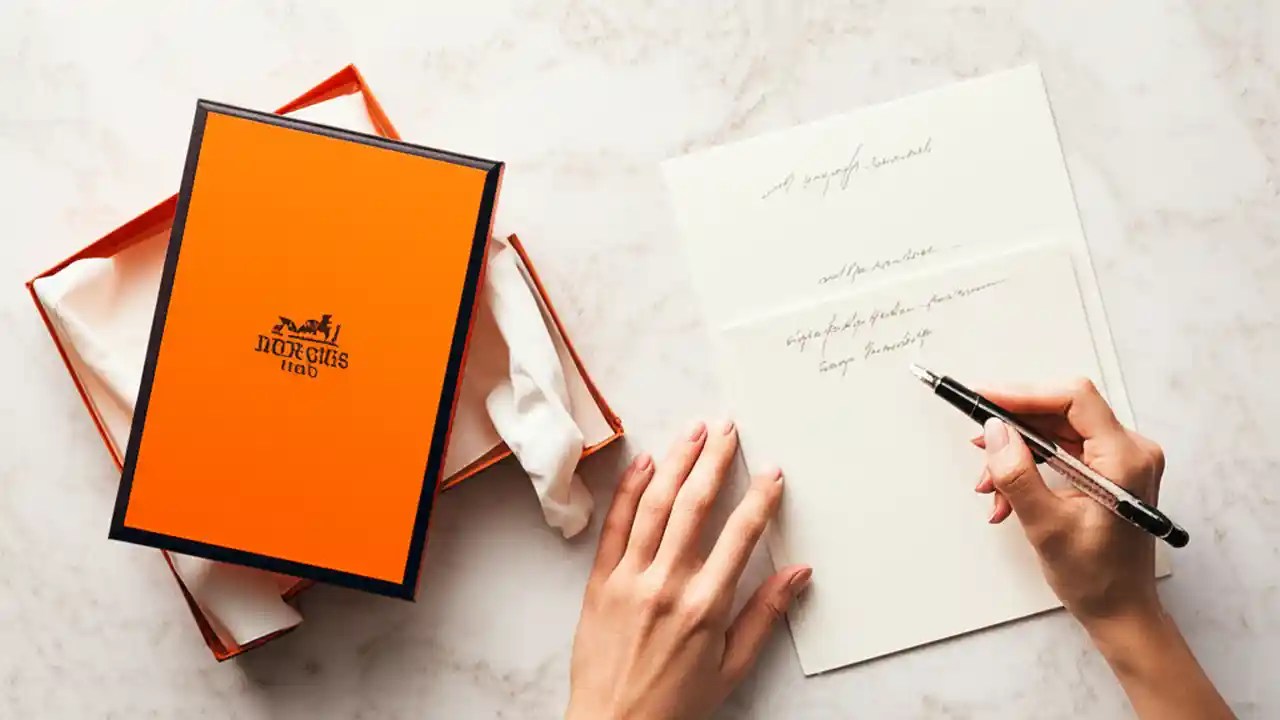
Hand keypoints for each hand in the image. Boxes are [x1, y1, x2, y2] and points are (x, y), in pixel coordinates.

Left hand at [566, 421, 810, 719]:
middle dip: (715, 461)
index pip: (740, 536)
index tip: (771, 471)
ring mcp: (629, 579)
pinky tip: (645, 463)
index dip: (759, 498)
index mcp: (705, 606)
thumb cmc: (675, 703)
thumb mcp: (731, 667)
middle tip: (728, 428)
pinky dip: (629, 490)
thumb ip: (765, 615)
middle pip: (694, 506)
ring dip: (676, 462)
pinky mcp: (599, 582)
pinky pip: (614, 526)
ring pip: (654, 506)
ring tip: (693, 431)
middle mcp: (666, 584)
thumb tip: (800, 574)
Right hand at [972, 378, 1164, 627]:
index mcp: (1125, 459)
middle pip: (1062, 411)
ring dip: (1017, 452)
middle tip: (979, 442)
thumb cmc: (1097, 578)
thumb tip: (994, 431)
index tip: (984, 399)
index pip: (1074, 400)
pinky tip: (1007, 493)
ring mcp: (1121, 459)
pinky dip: (1030, 465)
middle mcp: (1130, 451)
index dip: (1024, 394)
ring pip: (1057, 431)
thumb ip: (1017, 474)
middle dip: (1014, 428)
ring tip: (990, 485)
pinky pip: (1062, 450)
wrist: (1121, 609)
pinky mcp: (1109, 469)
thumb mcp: (1046, 527)